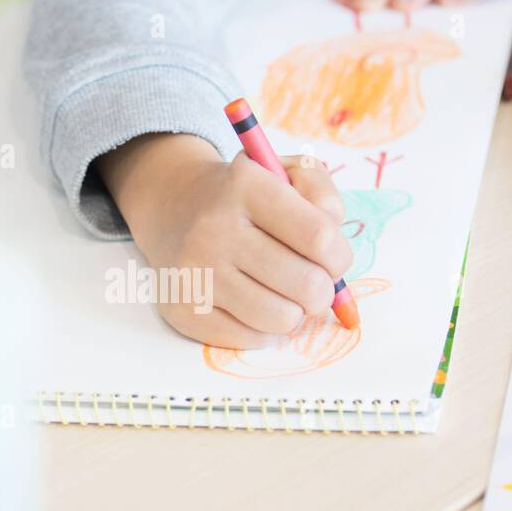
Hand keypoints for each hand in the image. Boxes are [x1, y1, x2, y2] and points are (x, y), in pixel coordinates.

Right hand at [97, 134, 352, 347]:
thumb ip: (322, 194)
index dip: (340, 257)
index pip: (319, 237)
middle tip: (311, 281)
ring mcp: (196, 273)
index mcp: (245, 186)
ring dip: (294, 311)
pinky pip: (250, 339)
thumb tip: (334, 245)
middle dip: (322, 290)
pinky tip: (253, 304)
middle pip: (307, 285)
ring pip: (282, 319)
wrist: (172, 209)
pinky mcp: (181, 310)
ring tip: (282, 293)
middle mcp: (214, 229)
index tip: (333, 259)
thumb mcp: (282, 171)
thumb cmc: (243, 196)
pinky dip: (263, 328)